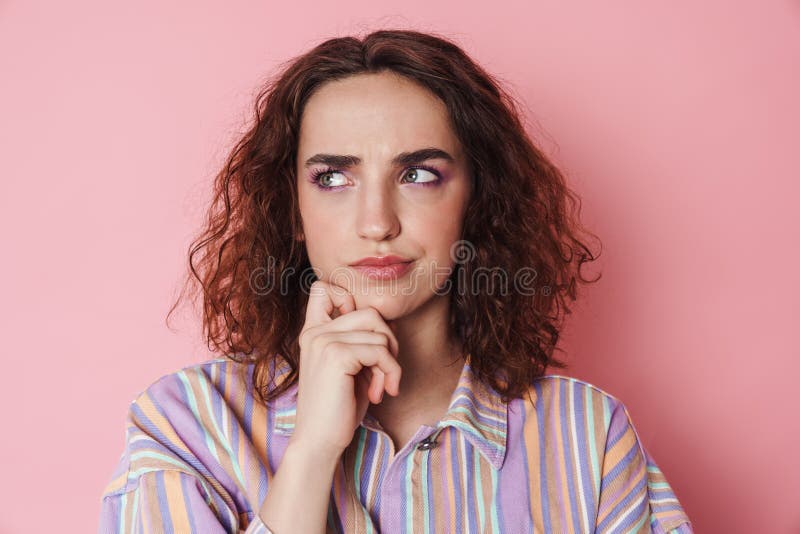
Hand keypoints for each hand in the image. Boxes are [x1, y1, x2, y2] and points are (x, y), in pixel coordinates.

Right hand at [289, 280, 402, 457]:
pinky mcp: (337, 355)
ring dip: (390, 363)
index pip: (325, 288)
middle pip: (370, 312)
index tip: (362, 340)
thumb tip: (391, 323)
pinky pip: (381, 351)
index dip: (352, 303)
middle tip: (384, 372)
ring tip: (380, 387)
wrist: (319, 442)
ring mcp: (324, 341)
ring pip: (380, 332)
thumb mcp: (354, 368)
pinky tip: (379, 394)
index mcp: (314, 332)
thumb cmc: (338, 408)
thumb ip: (364, 341)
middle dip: (388, 342)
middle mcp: (315, 331)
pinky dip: (390, 372)